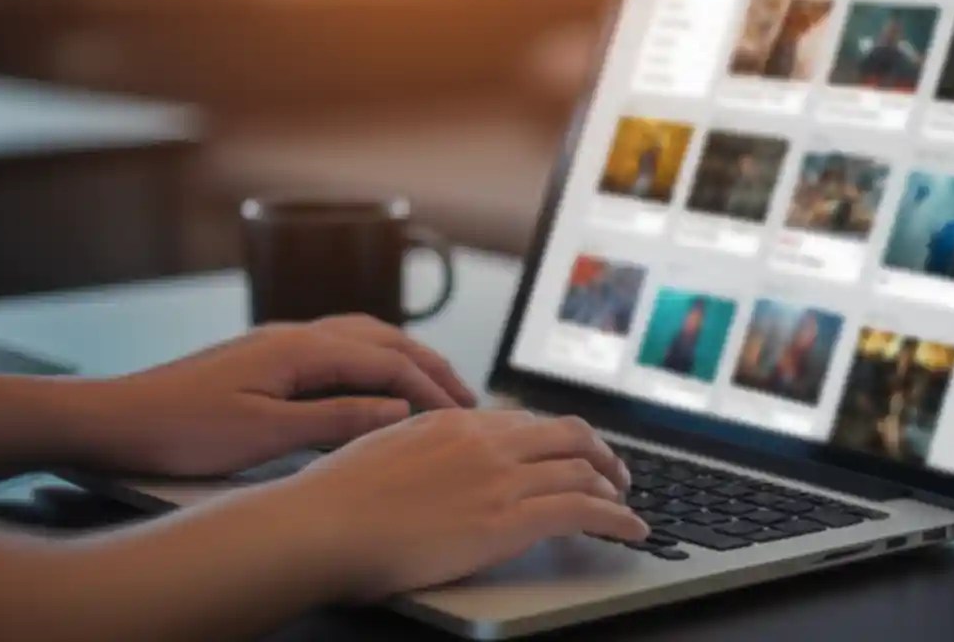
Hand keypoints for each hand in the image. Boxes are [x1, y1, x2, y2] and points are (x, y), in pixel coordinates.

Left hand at [77, 315, 475, 476]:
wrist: (115, 419)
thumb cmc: (183, 429)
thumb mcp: (266, 434)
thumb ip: (337, 418)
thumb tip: (397, 407)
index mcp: (301, 348)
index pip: (387, 360)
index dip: (430, 387)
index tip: (462, 416)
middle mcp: (294, 334)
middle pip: (381, 338)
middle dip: (428, 364)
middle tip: (466, 397)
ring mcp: (277, 342)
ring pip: (359, 336)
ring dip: (401, 357)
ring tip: (432, 384)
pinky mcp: (264, 356)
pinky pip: (335, 347)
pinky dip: (370, 359)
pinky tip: (372, 380)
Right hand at [290, 409, 646, 598]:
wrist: (321, 526)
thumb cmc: (335, 499)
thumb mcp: (382, 448)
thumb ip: (421, 446)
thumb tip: (434, 457)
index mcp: (454, 422)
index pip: (527, 422)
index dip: (558, 440)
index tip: (570, 454)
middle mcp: (484, 441)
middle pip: (568, 434)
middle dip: (601, 453)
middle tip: (615, 473)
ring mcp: (499, 478)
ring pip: (583, 469)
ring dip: (615, 487)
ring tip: (627, 504)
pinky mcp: (508, 520)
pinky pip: (583, 510)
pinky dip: (618, 519)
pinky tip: (632, 530)